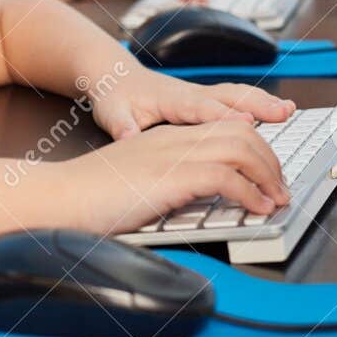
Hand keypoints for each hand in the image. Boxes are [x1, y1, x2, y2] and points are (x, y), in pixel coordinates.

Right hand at [75, 121, 293, 229]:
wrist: (56, 196)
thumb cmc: (84, 198)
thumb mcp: (131, 182)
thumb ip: (161, 182)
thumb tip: (189, 201)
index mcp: (163, 138)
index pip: (223, 127)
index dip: (254, 146)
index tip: (268, 173)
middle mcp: (172, 139)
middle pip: (240, 131)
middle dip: (270, 159)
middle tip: (280, 189)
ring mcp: (172, 155)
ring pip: (241, 147)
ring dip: (268, 175)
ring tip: (277, 200)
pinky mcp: (170, 177)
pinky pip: (227, 177)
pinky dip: (251, 193)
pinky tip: (257, 209)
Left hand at [89, 68, 294, 139]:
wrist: (115, 76)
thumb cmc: (115, 96)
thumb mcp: (111, 114)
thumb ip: (122, 126)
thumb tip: (128, 136)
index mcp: (170, 98)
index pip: (200, 107)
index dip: (222, 116)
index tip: (244, 123)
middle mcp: (191, 92)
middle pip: (228, 96)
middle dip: (257, 105)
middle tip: (283, 113)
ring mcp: (201, 93)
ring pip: (237, 94)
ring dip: (264, 102)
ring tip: (289, 111)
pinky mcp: (206, 98)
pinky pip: (237, 97)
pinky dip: (260, 102)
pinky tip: (280, 110)